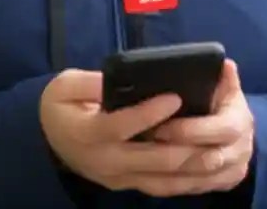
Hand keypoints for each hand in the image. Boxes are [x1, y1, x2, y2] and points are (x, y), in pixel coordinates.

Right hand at [39, 69, 213, 195]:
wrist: (49, 141)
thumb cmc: (59, 107)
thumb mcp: (64, 86)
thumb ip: (90, 82)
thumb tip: (121, 79)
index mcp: (88, 133)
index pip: (122, 126)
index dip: (150, 113)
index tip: (176, 97)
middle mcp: (106, 161)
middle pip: (153, 159)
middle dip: (187, 148)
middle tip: (213, 134)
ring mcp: (118, 178)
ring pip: (163, 179)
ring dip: (192, 169)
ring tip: (218, 154)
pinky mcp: (127, 185)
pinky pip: (161, 187)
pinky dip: (186, 181)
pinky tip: (205, 169)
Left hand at [148, 59, 254, 194]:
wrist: (235, 128)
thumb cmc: (219, 101)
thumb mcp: (221, 86)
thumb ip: (219, 77)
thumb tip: (225, 63)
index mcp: (240, 121)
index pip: (220, 130)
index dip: (190, 130)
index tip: (161, 126)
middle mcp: (241, 149)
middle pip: (208, 159)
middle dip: (174, 152)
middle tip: (145, 144)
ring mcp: (233, 170)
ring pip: (199, 179)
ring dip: (170, 171)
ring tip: (142, 158)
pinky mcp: (221, 184)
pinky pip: (196, 189)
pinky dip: (173, 182)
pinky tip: (152, 173)